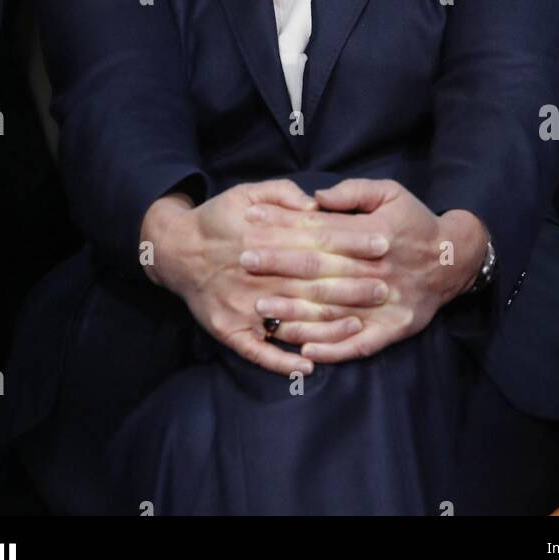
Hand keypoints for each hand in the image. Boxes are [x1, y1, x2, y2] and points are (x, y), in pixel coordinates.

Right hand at [140, 180, 390, 376]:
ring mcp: (242, 305)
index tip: (383, 244)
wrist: (174, 250)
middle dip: (351, 285)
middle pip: (311, 281)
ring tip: (358, 325)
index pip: (317, 240)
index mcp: (263, 236)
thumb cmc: (217, 219)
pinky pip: (258, 350)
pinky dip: (282, 361)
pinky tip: (307, 368)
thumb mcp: (246, 191)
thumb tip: (316, 204)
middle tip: (384, 288)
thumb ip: (282, 194)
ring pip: (291, 317)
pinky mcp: (229, 329)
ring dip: (326, 324)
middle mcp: (255, 272)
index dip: (352, 243)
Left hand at [240, 177, 488, 363]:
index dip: (284, 225)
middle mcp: (375, 269)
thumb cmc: (416, 222)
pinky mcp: (392, 330)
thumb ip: (353, 192)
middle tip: (244, 263)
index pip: (319, 229)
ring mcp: (384, 304)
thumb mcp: (390, 192)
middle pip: (319, 268)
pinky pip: (358, 344)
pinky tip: (304, 350)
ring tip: (261, 309)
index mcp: (372, 234)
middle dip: (279, 265)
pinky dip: (331, 348)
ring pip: (332, 310)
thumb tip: (315, 197)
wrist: (454, 260)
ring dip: (295, 310)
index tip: (253, 223)